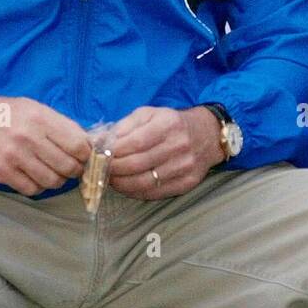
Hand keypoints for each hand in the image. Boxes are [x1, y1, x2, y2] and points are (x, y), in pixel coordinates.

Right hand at [0, 94, 93, 196]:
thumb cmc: (9, 113)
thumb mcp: (37, 108)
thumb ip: (61, 125)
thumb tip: (86, 144)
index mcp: (42, 119)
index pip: (78, 145)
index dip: (86, 154)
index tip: (84, 156)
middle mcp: (29, 138)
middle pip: (68, 166)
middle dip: (75, 170)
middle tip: (72, 168)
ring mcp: (14, 157)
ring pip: (51, 181)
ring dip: (58, 180)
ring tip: (54, 173)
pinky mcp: (2, 172)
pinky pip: (31, 189)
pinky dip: (38, 187)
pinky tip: (36, 178)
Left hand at [108, 106, 223, 199]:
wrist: (207, 135)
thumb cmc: (172, 123)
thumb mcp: (149, 114)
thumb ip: (125, 126)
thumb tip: (100, 141)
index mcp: (168, 124)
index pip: (135, 142)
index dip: (114, 152)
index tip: (100, 155)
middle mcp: (179, 145)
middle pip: (137, 164)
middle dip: (114, 169)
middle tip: (101, 170)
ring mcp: (185, 166)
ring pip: (144, 182)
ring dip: (122, 184)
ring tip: (112, 179)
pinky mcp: (187, 183)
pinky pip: (155, 193)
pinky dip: (136, 192)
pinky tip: (128, 186)